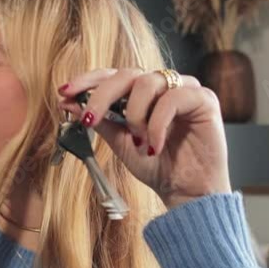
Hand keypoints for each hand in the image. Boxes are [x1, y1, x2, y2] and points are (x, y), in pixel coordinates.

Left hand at [59, 68, 230, 208]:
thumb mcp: (119, 142)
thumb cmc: (156, 166)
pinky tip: (154, 145)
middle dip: (102, 96)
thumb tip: (68, 102)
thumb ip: (99, 120)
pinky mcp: (204, 99)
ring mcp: (185, 89)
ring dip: (135, 115)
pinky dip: (157, 124)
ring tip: (138, 141)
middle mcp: (163, 85)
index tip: (64, 92)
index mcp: (141, 92)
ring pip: (148, 82)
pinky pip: (173, 99)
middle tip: (89, 119)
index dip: (88, 80)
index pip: (112, 75)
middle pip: (127, 74)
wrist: (186, 193)